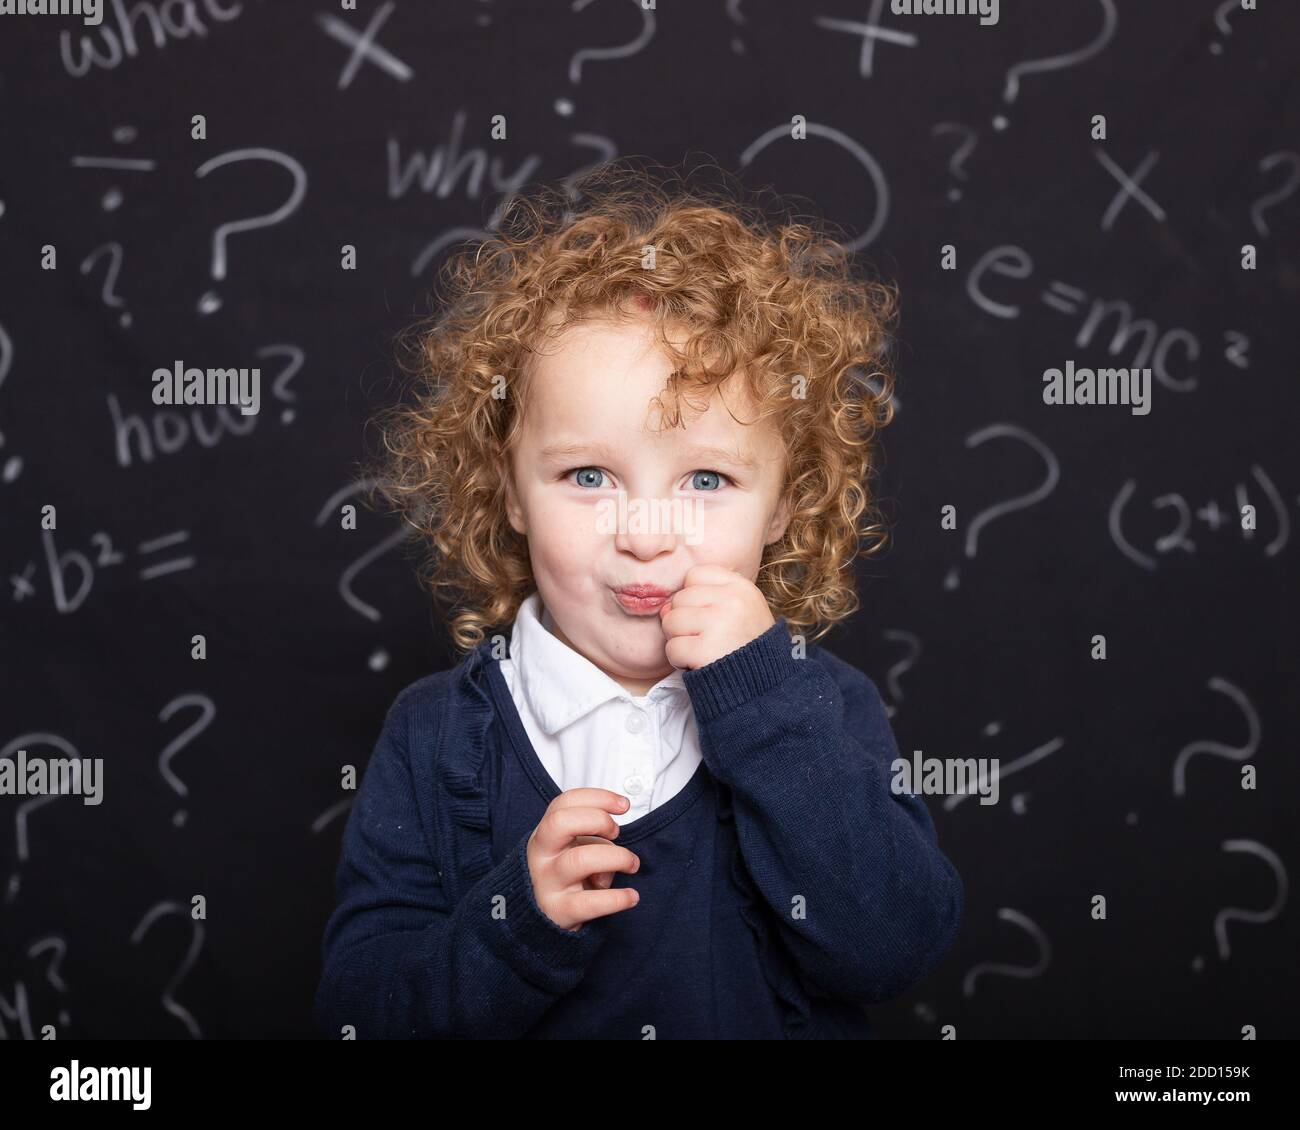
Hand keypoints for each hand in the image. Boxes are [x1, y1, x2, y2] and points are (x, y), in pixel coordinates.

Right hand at [526, 788, 640, 931]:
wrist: (540, 919)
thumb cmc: (564, 876)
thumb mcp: (569, 850)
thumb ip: (589, 841)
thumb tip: (613, 849)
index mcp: (544, 834)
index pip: (564, 803)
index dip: (597, 798)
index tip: (623, 805)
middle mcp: (541, 856)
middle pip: (560, 822)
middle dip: (598, 820)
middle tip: (616, 832)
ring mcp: (547, 884)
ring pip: (580, 860)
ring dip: (616, 857)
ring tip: (632, 864)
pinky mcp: (559, 912)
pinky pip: (590, 903)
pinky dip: (617, 898)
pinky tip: (631, 896)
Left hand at [658, 563, 775, 669]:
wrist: (766, 686)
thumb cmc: (746, 647)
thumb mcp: (739, 612)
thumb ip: (704, 600)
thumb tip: (664, 608)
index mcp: (741, 588)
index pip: (695, 575)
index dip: (694, 598)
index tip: (710, 617)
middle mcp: (732, 600)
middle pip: (679, 598)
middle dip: (684, 622)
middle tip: (707, 639)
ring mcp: (719, 624)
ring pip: (671, 621)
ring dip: (679, 641)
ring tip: (703, 650)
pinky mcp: (706, 649)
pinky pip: (672, 648)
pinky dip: (679, 660)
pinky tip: (699, 663)